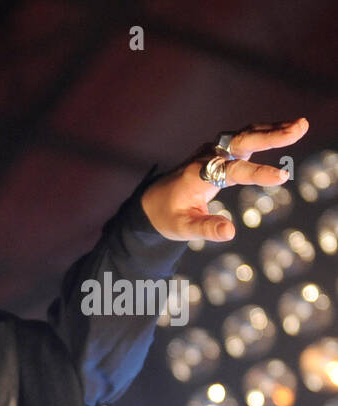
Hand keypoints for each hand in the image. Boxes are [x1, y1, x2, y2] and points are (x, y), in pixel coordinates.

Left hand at [140, 117, 308, 242]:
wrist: (153, 201)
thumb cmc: (168, 216)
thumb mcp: (182, 228)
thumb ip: (206, 228)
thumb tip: (230, 232)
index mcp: (198, 174)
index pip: (233, 171)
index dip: (257, 173)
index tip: (281, 176)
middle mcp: (207, 157)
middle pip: (241, 141)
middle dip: (270, 135)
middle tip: (300, 128)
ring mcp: (214, 151)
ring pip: (245, 135)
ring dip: (272, 130)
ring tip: (300, 125)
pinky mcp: (220, 151)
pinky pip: (244, 137)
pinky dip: (265, 132)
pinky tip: (287, 129)